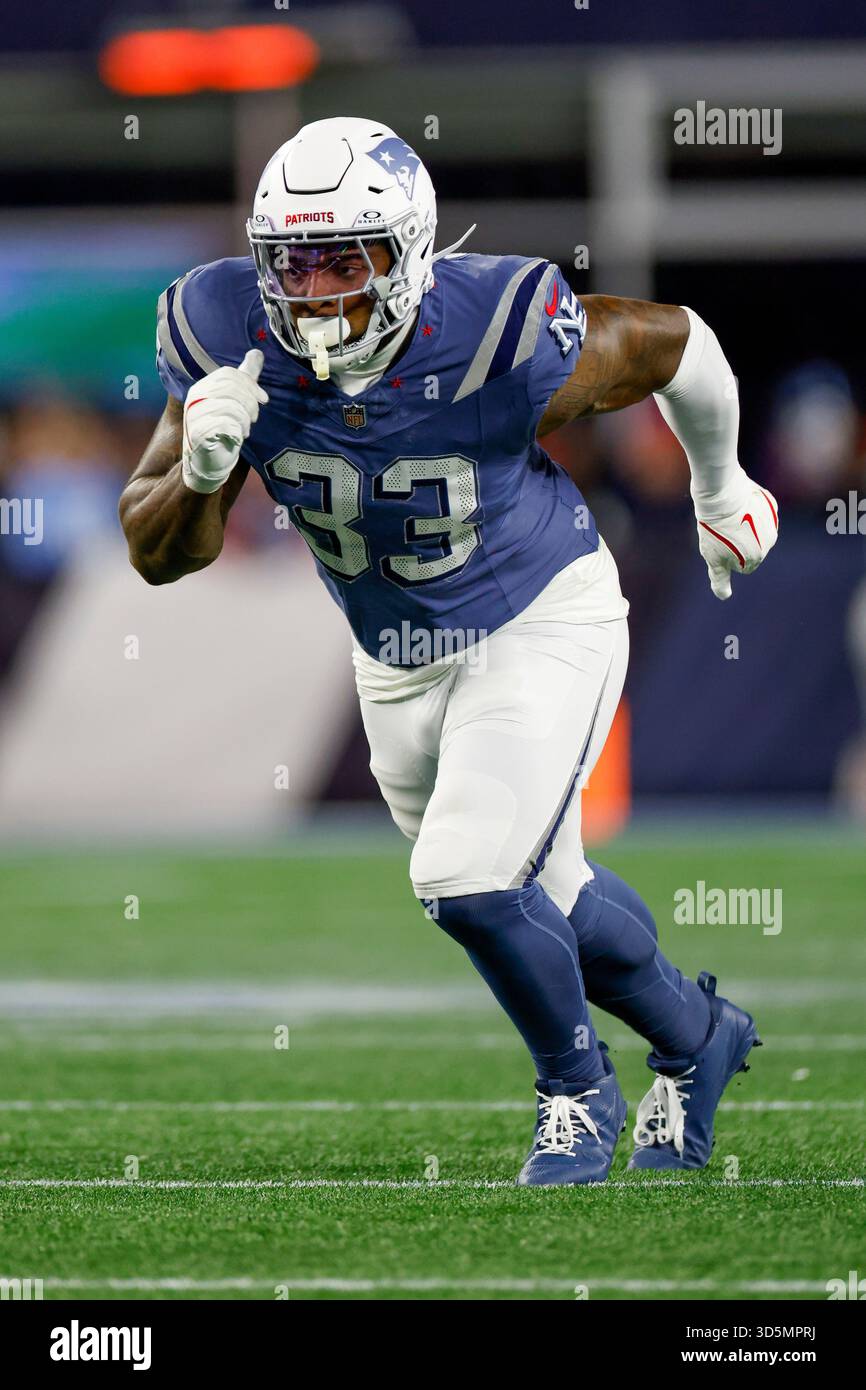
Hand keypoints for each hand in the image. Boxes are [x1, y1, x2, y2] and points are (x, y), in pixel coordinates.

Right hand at [181, 350, 267, 493]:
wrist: (209, 462)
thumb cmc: (223, 429)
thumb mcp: (235, 400)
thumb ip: (244, 377)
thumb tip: (257, 353)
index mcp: (202, 388)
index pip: (228, 374)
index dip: (250, 384)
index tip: (263, 399)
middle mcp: (195, 398)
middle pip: (231, 388)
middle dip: (250, 403)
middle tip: (254, 417)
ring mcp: (194, 415)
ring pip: (231, 406)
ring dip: (245, 420)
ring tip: (244, 429)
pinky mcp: (198, 433)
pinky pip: (227, 424)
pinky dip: (238, 431)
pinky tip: (237, 437)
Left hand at [695, 473, 778, 600]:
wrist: (722, 494)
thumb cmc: (715, 529)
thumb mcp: (713, 557)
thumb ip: (720, 578)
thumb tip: (724, 596)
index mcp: (755, 558)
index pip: (742, 566)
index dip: (728, 556)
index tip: (720, 544)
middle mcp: (769, 542)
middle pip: (751, 548)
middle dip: (739, 542)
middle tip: (724, 530)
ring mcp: (772, 522)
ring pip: (757, 530)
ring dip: (746, 526)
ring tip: (731, 517)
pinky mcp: (770, 505)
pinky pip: (760, 512)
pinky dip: (751, 510)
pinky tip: (740, 505)